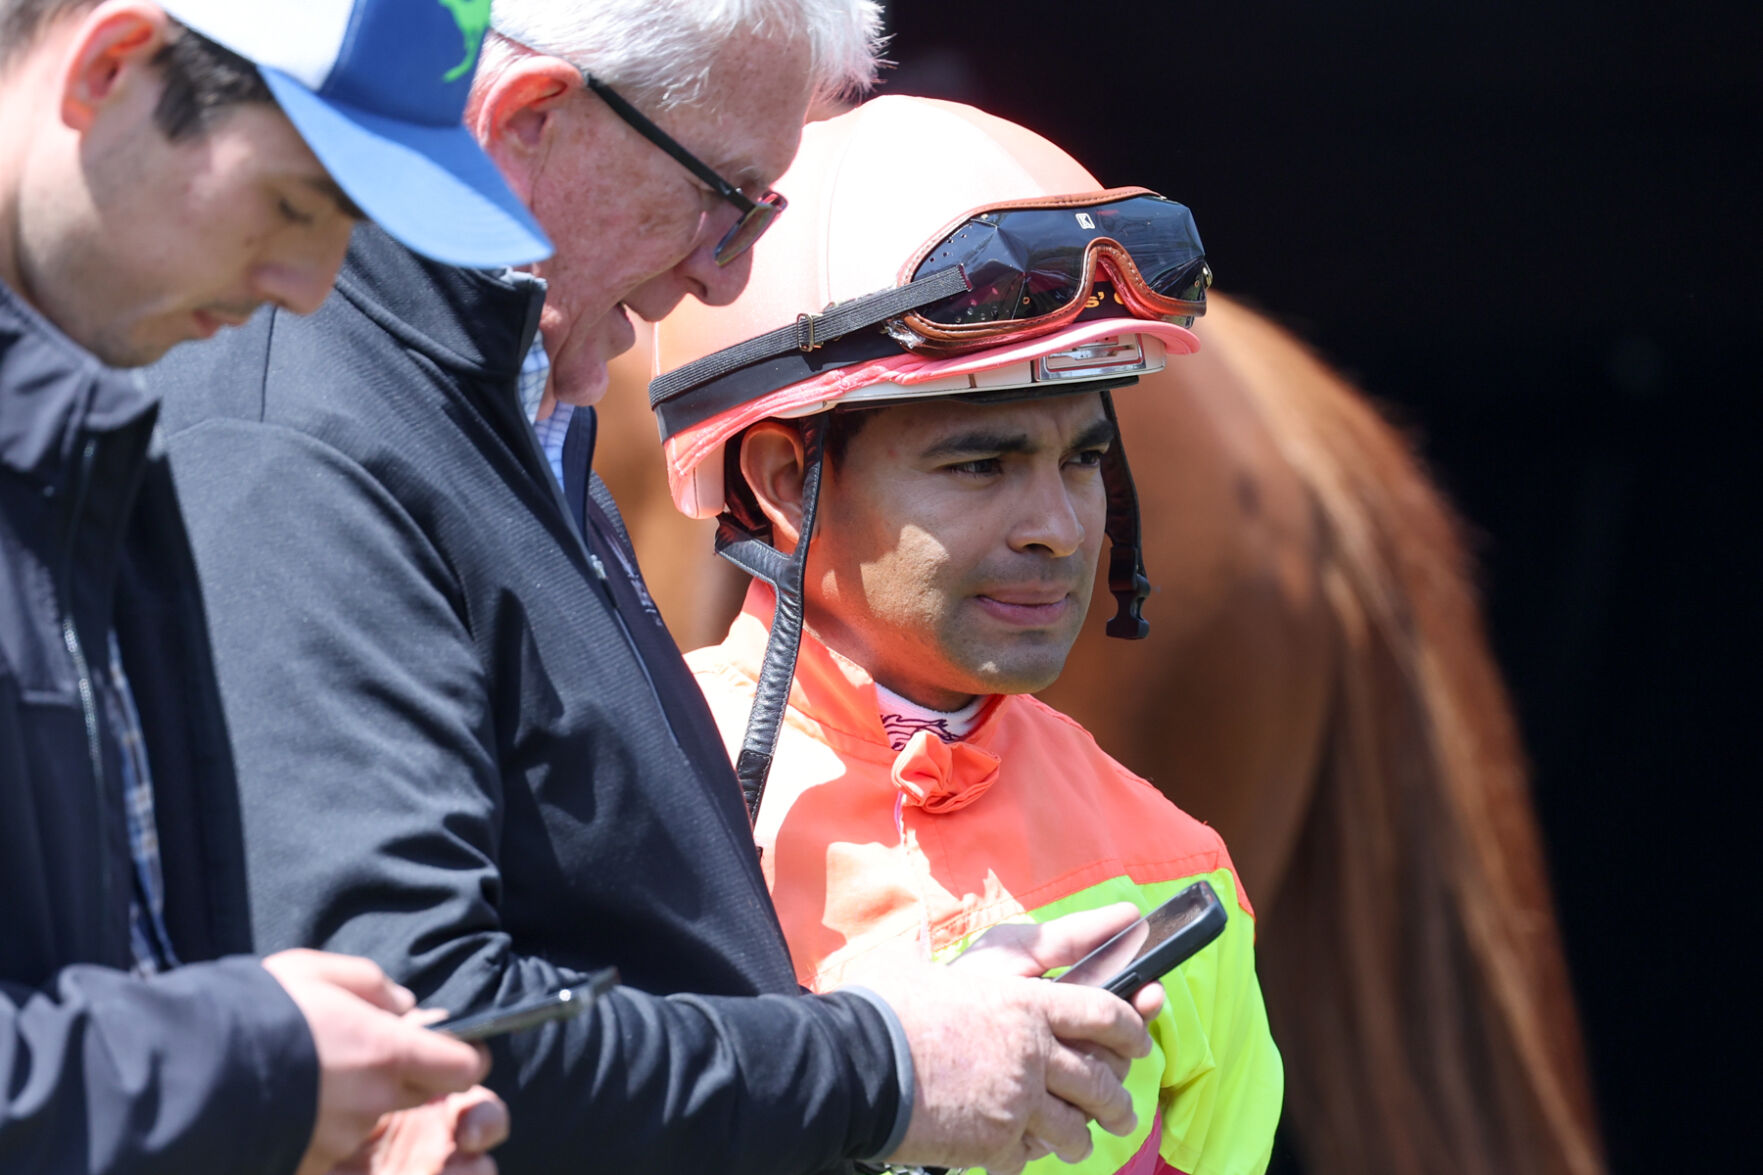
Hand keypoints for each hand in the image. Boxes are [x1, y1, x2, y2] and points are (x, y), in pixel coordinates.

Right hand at [263, 950, 491, 1174]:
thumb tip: (405, 1006)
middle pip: (421, 1094)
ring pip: (372, 1118)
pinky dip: (322, 1122)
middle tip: (368, 1050)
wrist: (186, 1071)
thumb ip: (373, 985)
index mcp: (387, 1052)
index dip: (461, 1054)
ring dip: (359, 1098)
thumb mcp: (317, 972)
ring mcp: (339, 1138)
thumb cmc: (256, 1011)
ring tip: (314, 1071)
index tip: (447, 1044)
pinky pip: (331, 1139)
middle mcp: (373, 1102)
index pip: (464, 1067)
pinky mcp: (307, 1161)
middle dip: (409, 1074)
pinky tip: (290, 1099)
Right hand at [856, 909, 1155, 1174]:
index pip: (1105, 1015)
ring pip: (1073, 1131)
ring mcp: (1015, 1105)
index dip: (1132, 1028)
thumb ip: (1039, 947)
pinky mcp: (991, 1145)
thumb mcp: (971, 962)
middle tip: (1121, 1111)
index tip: (1139, 1039)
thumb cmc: (900, 1003)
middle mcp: (1032, 1056)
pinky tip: (1016, 1149)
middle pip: (1101, 1082)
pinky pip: (1027, 1158)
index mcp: (1027, 1004)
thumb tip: (1117, 917)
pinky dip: (1026, 1156)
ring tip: (1077, 1141)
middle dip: (1118, 1101)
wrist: (855, 1063)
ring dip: (1080, 1137)